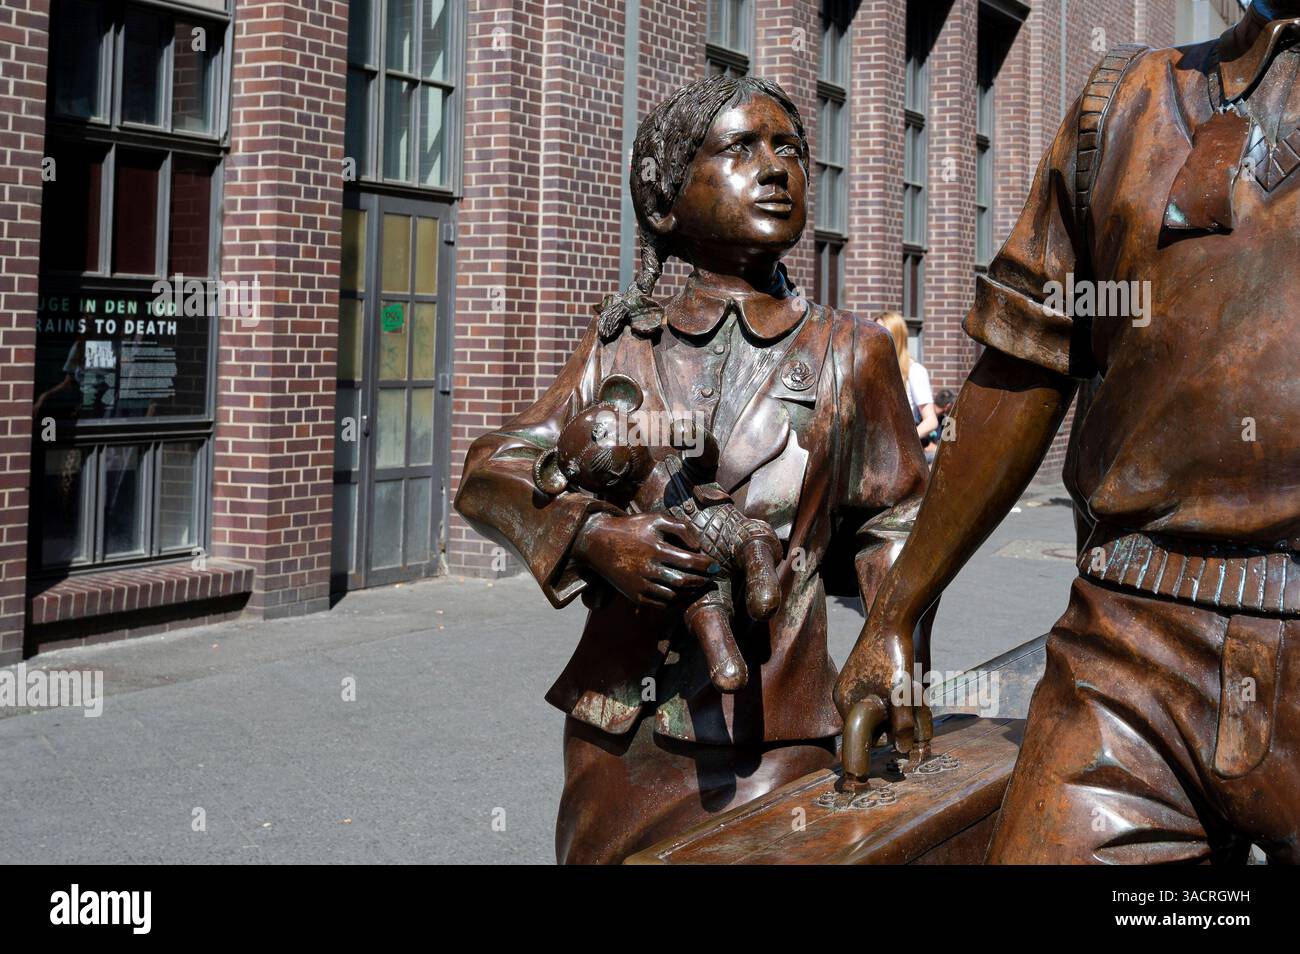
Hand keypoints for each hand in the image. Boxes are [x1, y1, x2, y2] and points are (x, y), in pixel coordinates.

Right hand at [572, 511, 716, 608]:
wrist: (598, 542)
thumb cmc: (631, 528)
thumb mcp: (656, 519)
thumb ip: (681, 528)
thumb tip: (698, 547)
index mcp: (655, 549)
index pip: (690, 562)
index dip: (706, 566)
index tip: (715, 565)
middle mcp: (648, 569)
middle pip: (684, 581)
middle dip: (702, 580)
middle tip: (711, 577)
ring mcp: (641, 585)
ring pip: (674, 595)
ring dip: (691, 592)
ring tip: (699, 585)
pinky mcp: (635, 596)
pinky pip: (662, 603)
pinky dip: (676, 600)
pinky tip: (683, 592)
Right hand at [834, 603, 920, 768]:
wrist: (893, 618)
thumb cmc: (892, 656)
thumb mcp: (900, 695)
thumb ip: (901, 725)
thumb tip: (903, 750)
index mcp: (844, 701)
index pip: (863, 735)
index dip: (885, 734)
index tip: (902, 722)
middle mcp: (846, 694)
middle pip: (873, 723)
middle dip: (893, 720)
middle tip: (909, 705)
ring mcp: (856, 683)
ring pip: (881, 709)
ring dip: (898, 707)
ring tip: (910, 689)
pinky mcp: (869, 674)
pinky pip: (883, 696)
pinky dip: (898, 695)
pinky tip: (908, 680)